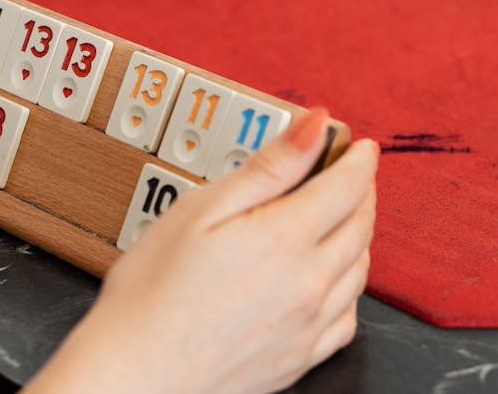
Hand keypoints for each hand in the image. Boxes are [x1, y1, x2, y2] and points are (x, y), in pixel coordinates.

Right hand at [26, 109, 377, 393]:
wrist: (136, 372)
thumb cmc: (152, 294)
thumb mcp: (200, 208)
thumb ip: (267, 167)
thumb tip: (313, 128)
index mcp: (287, 238)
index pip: (347, 187)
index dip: (356, 160)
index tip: (357, 146)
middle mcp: (310, 282)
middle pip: (360, 226)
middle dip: (361, 192)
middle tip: (351, 173)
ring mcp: (309, 325)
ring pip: (360, 272)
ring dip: (360, 236)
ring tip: (343, 218)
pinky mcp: (299, 357)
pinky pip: (348, 318)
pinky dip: (350, 289)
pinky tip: (331, 282)